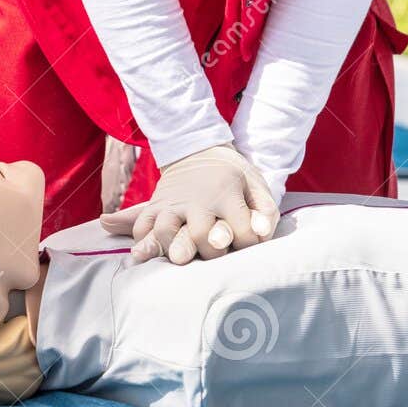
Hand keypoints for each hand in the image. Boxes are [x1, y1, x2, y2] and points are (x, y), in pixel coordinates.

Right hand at [100, 144, 278, 265]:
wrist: (198, 151)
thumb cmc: (232, 176)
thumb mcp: (255, 184)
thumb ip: (266, 211)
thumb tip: (261, 234)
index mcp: (226, 194)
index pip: (241, 231)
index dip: (248, 243)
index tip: (245, 242)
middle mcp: (196, 199)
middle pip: (199, 235)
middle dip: (210, 253)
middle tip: (214, 253)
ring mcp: (171, 202)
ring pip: (164, 230)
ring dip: (173, 247)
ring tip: (181, 255)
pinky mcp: (154, 205)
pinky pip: (141, 226)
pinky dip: (144, 241)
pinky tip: (154, 250)